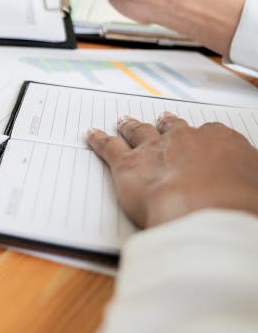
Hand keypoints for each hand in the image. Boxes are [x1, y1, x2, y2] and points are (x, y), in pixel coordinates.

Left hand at [86, 112, 257, 227]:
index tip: (203, 138)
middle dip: (166, 126)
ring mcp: (154, 149)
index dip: (205, 137)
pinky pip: (108, 147)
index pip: (214, 134)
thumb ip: (248, 187)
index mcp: (224, 144)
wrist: (204, 211)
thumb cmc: (237, 206)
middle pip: (173, 129)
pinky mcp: (127, 164)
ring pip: (139, 132)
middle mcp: (187, 140)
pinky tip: (91, 136)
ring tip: (124, 122)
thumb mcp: (256, 192)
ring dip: (130, 126)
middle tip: (162, 121)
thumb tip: (249, 194)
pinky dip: (98, 140)